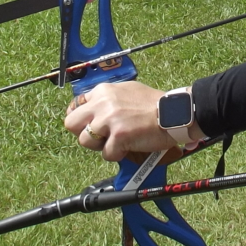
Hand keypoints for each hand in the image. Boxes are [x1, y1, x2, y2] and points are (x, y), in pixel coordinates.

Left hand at [65, 81, 204, 160]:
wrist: (174, 113)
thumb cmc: (154, 104)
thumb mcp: (127, 91)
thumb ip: (108, 99)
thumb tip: (94, 109)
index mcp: (103, 91)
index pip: (76, 106)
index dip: (82, 119)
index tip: (89, 125)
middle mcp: (102, 103)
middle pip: (71, 123)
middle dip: (84, 132)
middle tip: (100, 136)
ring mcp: (109, 120)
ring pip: (85, 141)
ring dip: (100, 145)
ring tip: (117, 141)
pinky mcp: (118, 136)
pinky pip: (106, 154)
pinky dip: (117, 154)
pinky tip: (129, 146)